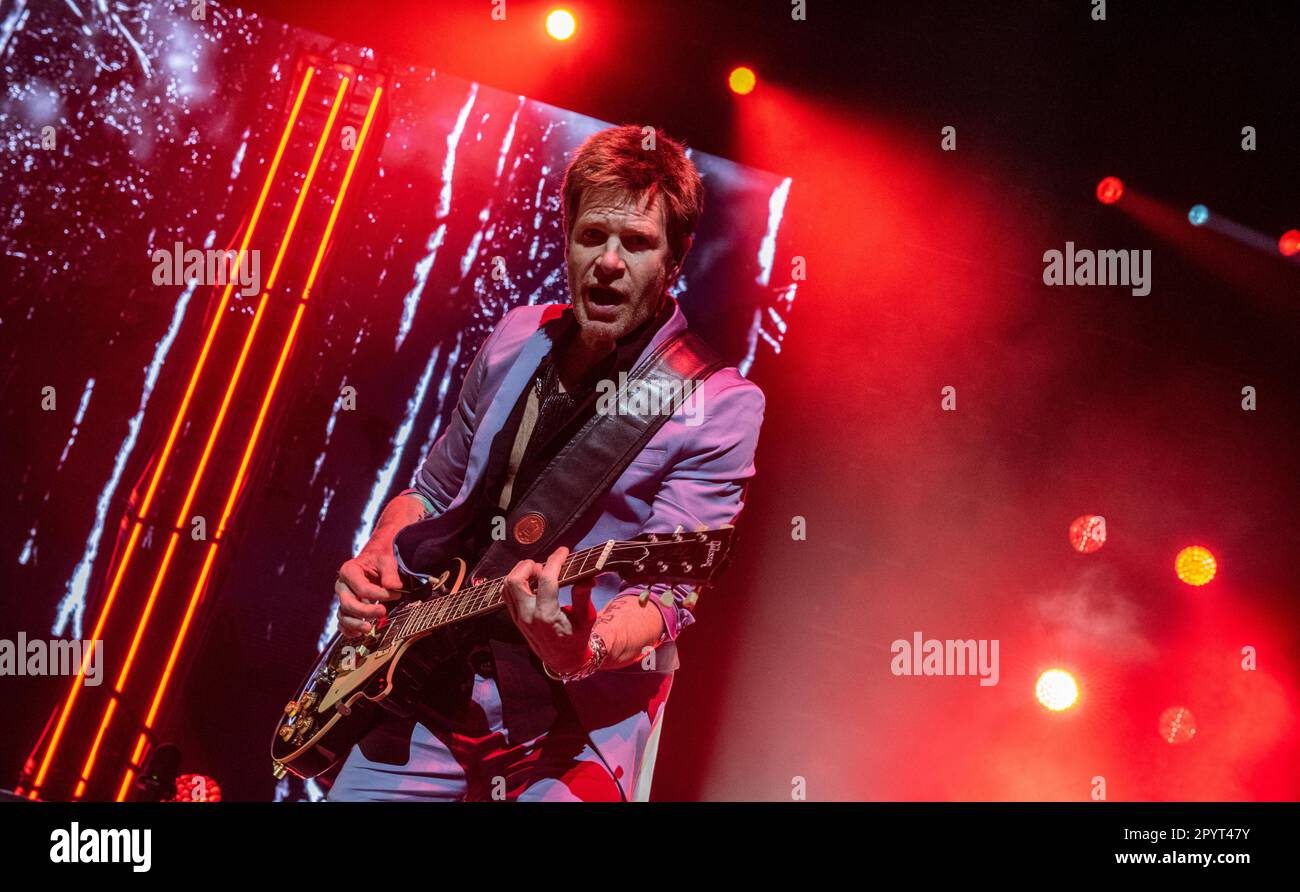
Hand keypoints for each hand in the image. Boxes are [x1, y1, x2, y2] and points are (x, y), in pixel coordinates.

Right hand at [336, 545, 403, 638]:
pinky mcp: (347, 607)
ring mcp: (343, 598)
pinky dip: (348, 629)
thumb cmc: (378, 559)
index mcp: (349, 571)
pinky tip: (358, 634)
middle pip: (348, 603)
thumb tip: (394, 587)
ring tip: (368, 629)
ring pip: (343, 614)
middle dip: (365, 611)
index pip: (361, 588)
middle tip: (383, 611)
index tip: (396, 594)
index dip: (379, 594)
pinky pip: (342, 621)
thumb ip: (390, 573)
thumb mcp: (386, 560)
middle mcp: (342, 585)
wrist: (373, 561)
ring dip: (355, 624)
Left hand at [502, 546, 595, 674]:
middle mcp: (528, 616)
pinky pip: (507, 594)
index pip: (546, 580)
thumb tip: (588, 577)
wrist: (563, 660)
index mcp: (547, 615)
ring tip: (538, 573)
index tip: (564, 551)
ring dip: (520, 573)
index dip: (555, 560)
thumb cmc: (576, 638)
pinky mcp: (515, 618)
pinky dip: (516, 582)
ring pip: (507, 586)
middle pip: (516, 580)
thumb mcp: (586, 619)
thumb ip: (583, 597)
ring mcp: (518, 617)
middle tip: (545, 566)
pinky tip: (532, 582)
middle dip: (529, 566)